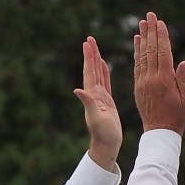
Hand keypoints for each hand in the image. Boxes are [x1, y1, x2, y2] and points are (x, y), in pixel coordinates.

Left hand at [73, 36, 121, 170]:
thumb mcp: (96, 117)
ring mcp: (100, 97)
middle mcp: (94, 95)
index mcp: (92, 96)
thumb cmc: (103, 134)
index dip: (89, 57)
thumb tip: (77, 90)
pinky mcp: (107, 101)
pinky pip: (105, 82)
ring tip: (95, 47)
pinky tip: (103, 64)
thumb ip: (88, 103)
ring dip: (96, 60)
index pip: (90, 72)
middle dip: (91, 54)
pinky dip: (104, 72)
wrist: (107, 145)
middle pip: (92, 70)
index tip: (87, 42)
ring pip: (98, 74)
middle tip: (89, 38)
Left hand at [134, 12, 184, 134]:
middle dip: (150, 32)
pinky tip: (137, 43)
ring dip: (141, 40)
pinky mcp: (138, 87)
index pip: (161, 53)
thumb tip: (183, 62)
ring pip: (141, 57)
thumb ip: (184, 80)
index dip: (160, 36)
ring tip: (141, 25)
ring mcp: (142, 83)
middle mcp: (150, 79)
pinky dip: (137, 53)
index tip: (159, 22)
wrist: (159, 132)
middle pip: (150, 51)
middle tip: (148, 16)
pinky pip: (137, 66)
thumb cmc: (177, 117)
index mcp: (163, 80)